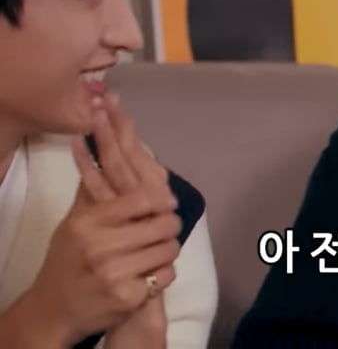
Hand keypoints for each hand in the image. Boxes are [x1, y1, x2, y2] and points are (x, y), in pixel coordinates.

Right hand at [14, 96, 181, 344]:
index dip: (161, 197)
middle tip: (168, 224)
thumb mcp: (75, 222)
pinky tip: (151, 271)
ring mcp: (115, 274)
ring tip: (158, 247)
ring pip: (169, 248)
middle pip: (163, 223)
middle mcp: (100, 247)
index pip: (141, 198)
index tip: (168, 200)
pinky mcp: (128, 298)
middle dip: (169, 223)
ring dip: (167, 247)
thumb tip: (101, 145)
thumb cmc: (68, 258)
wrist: (54, 307)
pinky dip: (164, 272)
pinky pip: (167, 274)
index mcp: (88, 223)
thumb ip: (93, 190)